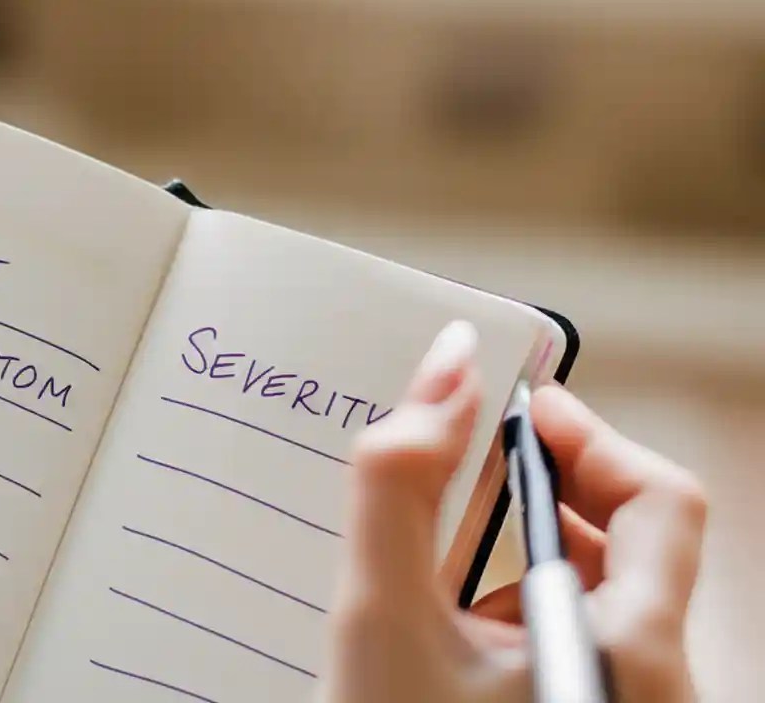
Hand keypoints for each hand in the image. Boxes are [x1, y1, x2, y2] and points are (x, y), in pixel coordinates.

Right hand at [327, 321, 705, 702]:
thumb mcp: (381, 622)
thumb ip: (400, 485)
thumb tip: (444, 369)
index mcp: (630, 654)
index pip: (660, 500)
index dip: (588, 437)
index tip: (509, 412)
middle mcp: (654, 685)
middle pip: (631, 543)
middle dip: (540, 496)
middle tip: (461, 480)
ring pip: (600, 592)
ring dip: (521, 557)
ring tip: (437, 575)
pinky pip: (579, 636)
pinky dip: (517, 610)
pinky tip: (449, 635)